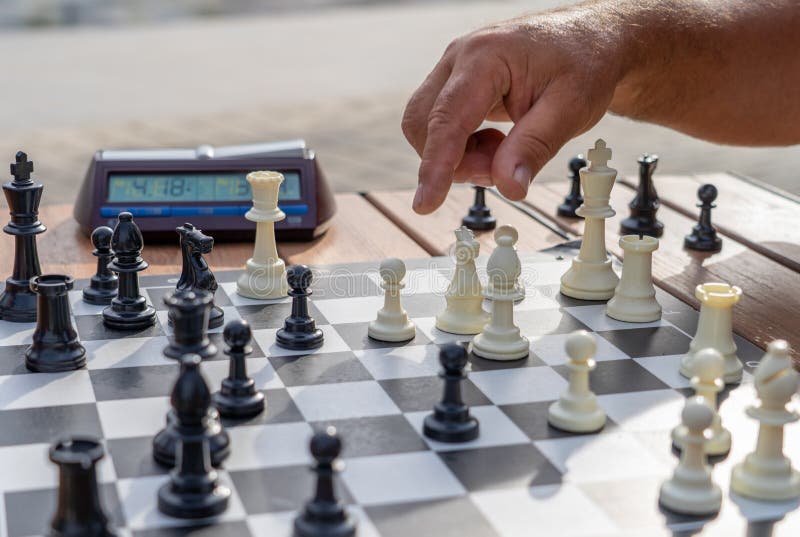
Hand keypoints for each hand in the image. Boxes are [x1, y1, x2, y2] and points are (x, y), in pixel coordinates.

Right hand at [402, 6, 627, 213]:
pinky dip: (463, 147)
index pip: (447, 119)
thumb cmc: (584, 63)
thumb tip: (507, 187)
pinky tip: (497, 143)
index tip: (427, 203)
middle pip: (425, 125)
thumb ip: (533, 149)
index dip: (436, 165)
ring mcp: (454, 70)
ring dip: (459, 156)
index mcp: (485, 57)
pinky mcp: (457, 84)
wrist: (590, 39)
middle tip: (499, 170)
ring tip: (505, 152)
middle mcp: (459, 58)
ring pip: (428, 128)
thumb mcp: (570, 110)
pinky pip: (440, 125)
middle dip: (454, 162)